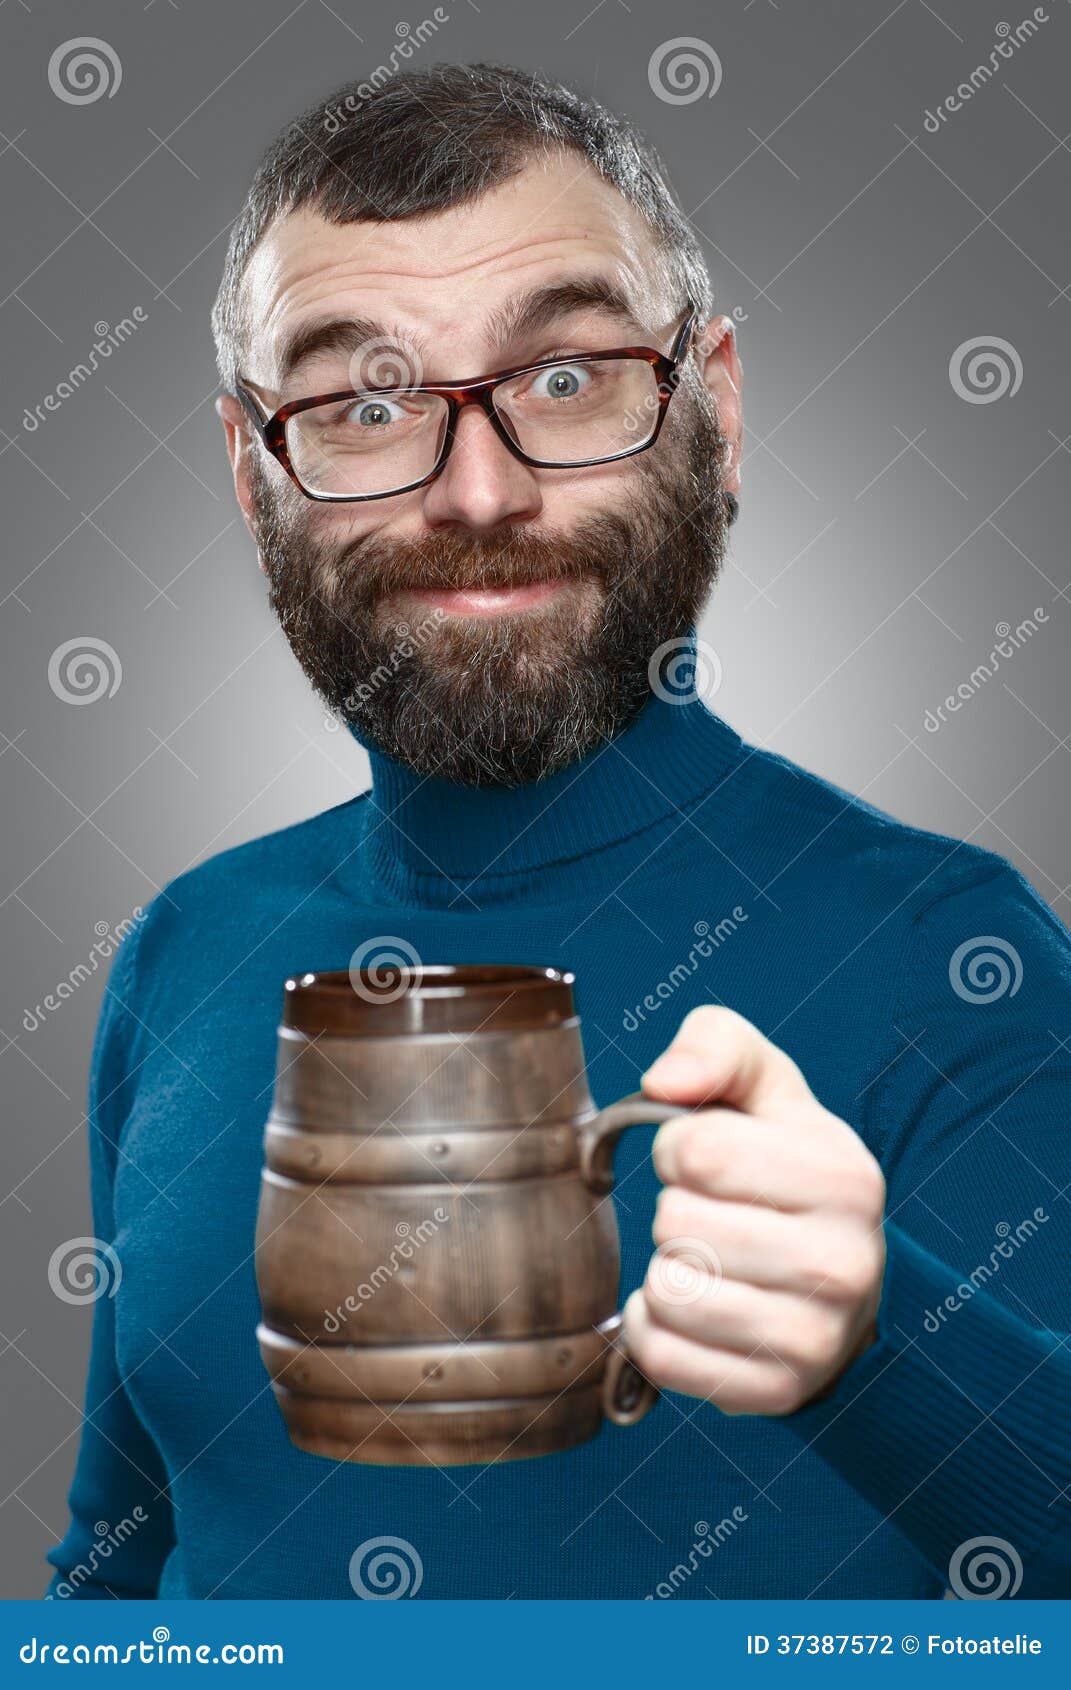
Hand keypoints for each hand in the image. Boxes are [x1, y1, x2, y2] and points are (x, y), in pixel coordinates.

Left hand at [622, 1006, 886, 1414]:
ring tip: (707, 1261)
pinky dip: (654, 1327)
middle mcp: (843, 1262)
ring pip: (666, 1292)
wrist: (843, 1280)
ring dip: (665, 1269)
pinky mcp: (776, 1393)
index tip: (705, 1158)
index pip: (695, 1149)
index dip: (678, 1146)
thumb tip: (664, 1081)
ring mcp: (815, 1338)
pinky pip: (661, 1355)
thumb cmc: (784, 1165)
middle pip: (675, 1223)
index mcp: (845, 1174)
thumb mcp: (763, 1086)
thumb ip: (713, 1046)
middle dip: (674, 1209)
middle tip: (712, 1215)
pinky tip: (694, 1307)